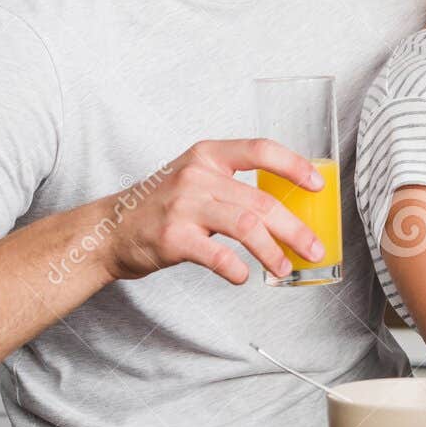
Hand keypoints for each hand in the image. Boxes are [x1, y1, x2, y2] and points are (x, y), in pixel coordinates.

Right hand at [102, 139, 326, 284]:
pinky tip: (243, 276)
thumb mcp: (195, 178)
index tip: (317, 185)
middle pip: (262, 201)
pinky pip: (217, 255)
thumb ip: (234, 185)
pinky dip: (236, 269)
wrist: (108, 230)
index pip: (260, 150)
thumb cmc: (160, 205)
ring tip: (285, 267)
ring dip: (273, 251)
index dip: (294, 166)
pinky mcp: (173, 237)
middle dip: (295, 229)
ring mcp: (184, 206)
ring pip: (247, 227)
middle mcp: (197, 176)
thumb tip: (288, 206)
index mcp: (208, 156)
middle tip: (314, 247)